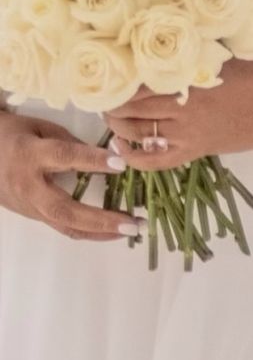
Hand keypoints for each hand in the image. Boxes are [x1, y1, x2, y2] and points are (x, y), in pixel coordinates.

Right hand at [0, 108, 132, 241]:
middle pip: (65, 210)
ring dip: (101, 232)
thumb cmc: (12, 135)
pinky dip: (89, 231)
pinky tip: (111, 230)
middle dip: (101, 220)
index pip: (64, 157)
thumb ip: (71, 142)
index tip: (121, 165)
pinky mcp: (32, 216)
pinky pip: (63, 227)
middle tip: (132, 222)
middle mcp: (28, 186)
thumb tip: (106, 156)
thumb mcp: (40, 128)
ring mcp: (29, 206)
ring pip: (65, 226)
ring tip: (131, 229)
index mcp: (29, 154)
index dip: (92, 161)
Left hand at [107, 59, 252, 170]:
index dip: (115, 81)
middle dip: (111, 103)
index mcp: (185, 80)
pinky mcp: (195, 151)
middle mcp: (180, 108)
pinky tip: (122, 151)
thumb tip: (160, 48)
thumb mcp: (221, 58)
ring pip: (137, 133)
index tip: (107, 75)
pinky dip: (134, 159)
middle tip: (105, 95)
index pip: (135, 83)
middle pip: (129, 109)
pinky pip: (156, 161)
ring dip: (118, 126)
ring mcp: (187, 133)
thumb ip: (189, 57)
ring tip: (112, 116)